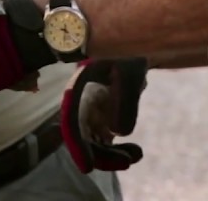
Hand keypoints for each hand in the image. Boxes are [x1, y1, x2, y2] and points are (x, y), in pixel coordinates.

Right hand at [60, 59, 147, 173]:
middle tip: (129, 161)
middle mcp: (80, 104)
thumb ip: (125, 101)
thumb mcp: (129, 72)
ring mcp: (91, 110)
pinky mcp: (103, 114)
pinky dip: (117, 148)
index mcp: (78, 90)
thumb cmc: (126, 50)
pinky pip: (105, 138)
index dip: (78, 146)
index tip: (87, 167)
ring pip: (94, 141)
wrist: (134, 39)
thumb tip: (119, 133)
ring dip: (110, 154)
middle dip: (102, 155)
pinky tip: (134, 151)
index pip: (72, 123)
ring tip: (136, 156)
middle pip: (83, 138)